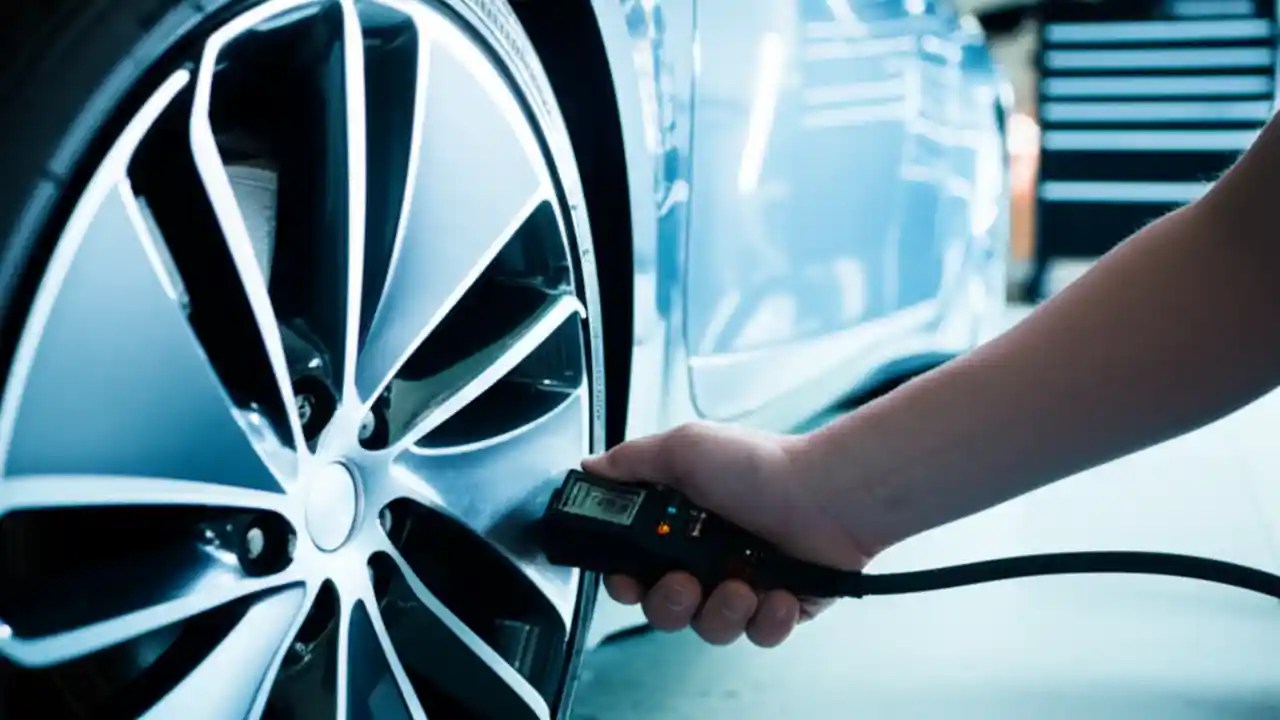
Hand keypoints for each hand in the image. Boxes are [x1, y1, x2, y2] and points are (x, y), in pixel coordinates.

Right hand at [581, 421, 874, 647]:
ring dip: (721, 612)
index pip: (633, 570)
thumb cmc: (761, 467)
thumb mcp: (684, 447)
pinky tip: (777, 593)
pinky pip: (757, 634)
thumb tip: (593, 466)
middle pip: (664, 607)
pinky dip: (766, 619)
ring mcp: (743, 583)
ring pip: (709, 628)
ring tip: (741, 587)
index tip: (629, 578)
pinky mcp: (778, 607)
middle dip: (670, 603)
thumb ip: (632, 461)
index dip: (626, 582)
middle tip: (686, 583)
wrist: (828, 494)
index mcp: (679, 524)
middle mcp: (707, 557)